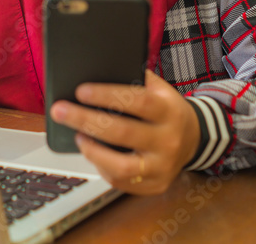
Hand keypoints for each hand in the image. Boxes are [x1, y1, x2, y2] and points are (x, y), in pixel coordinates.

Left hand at [48, 71, 199, 194]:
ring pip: (121, 166)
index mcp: (169, 111)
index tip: (80, 91)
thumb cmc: (167, 110)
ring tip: (77, 136)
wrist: (195, 139)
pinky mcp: (155, 185)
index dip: (107, 95)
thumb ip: (135, 80)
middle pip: (123, 132)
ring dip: (92, 151)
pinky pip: (122, 181)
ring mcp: (162, 166)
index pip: (137, 101)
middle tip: (61, 111)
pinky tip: (92, 153)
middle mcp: (168, 140)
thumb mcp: (159, 89)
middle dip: (86, 120)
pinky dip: (102, 167)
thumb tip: (96, 70)